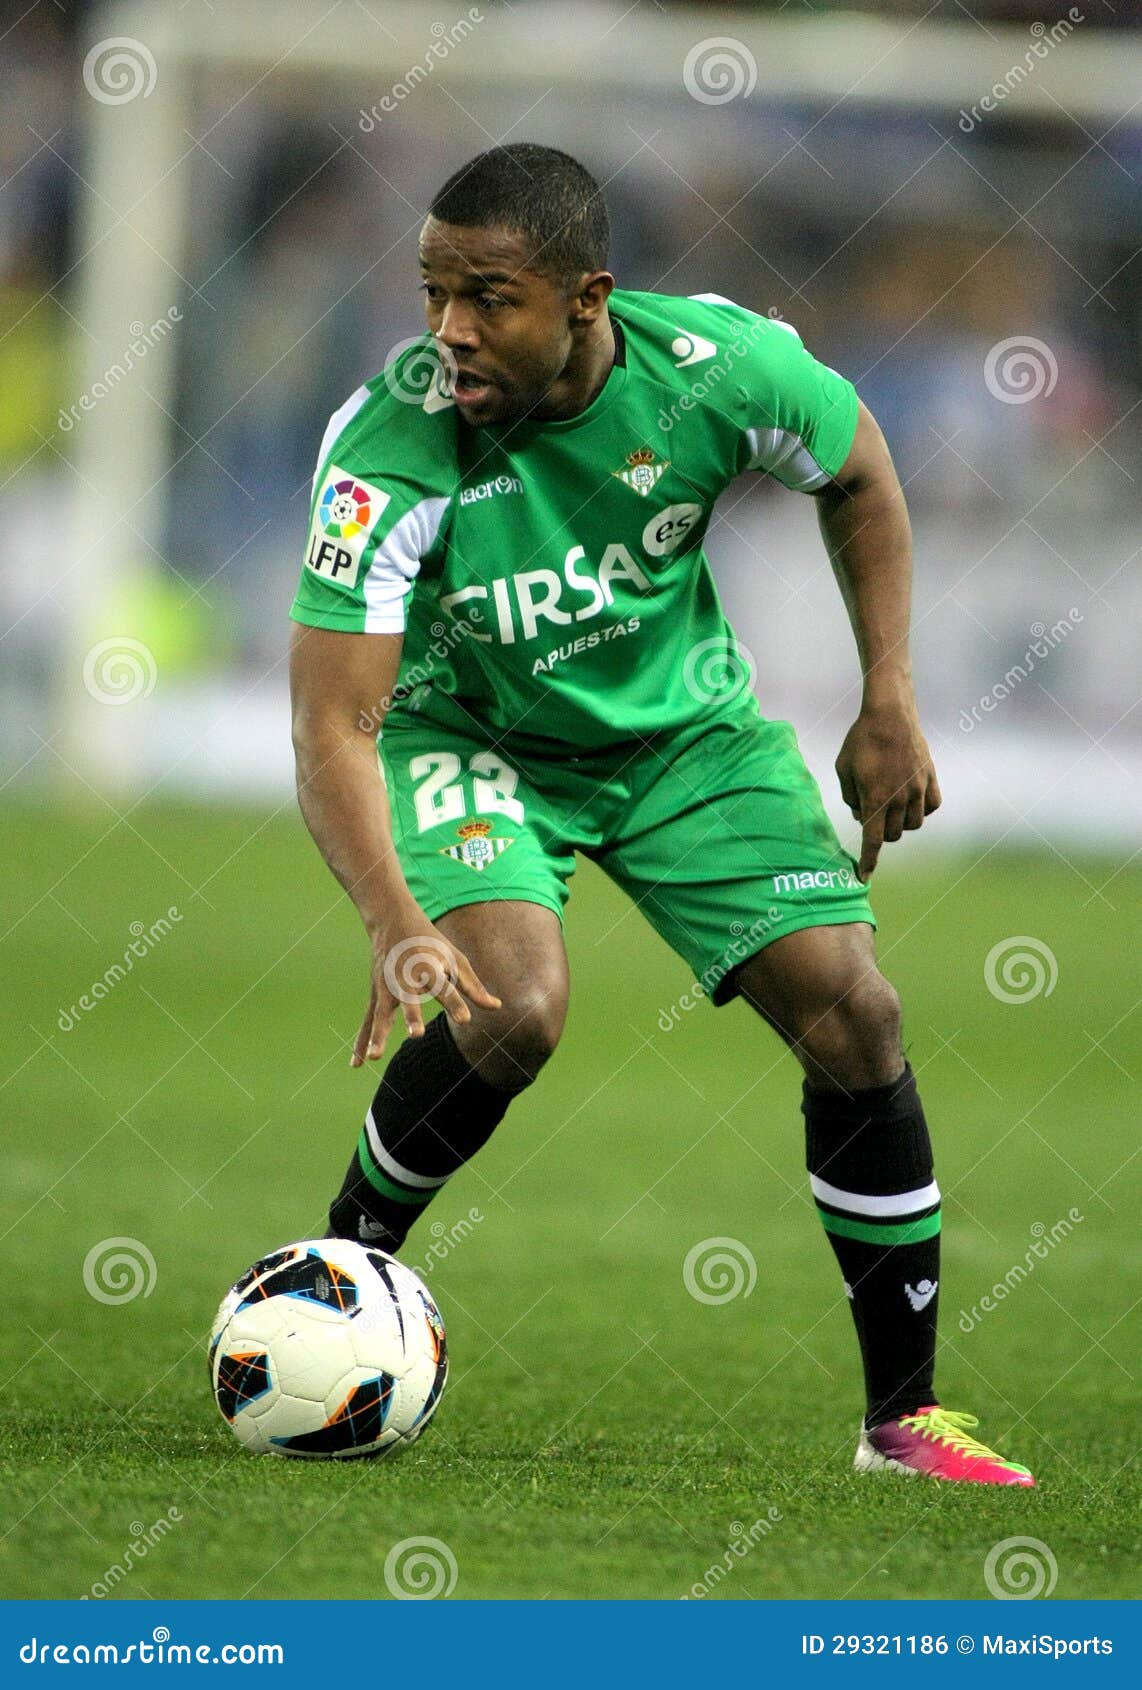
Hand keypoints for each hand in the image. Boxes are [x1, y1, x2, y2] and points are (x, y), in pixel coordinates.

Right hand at [350, 899, 501, 1065]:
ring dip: (377, 1035)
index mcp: (428, 967)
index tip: (465, 1019)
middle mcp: (405, 978)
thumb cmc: (430, 942)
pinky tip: (356, 1064)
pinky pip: (367, 1022)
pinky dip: (361, 1041)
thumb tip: (497, 1007)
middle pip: (408, 999)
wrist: (392, 921)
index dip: (455, 1003)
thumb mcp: (455, 958)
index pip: (443, 987)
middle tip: (416, 1034)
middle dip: (411, 1016)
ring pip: (380, 1013)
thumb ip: (472, 986)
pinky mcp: (375, 995)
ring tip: (374, 1057)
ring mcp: (386, 987)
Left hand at [835, 700, 940, 882]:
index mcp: (875, 798)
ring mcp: (918, 788)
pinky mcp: (931, 778)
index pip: (873, 841)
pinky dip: (921, 810)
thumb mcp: (843, 769)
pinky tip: (910, 799)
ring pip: (914, 825)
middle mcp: (900, 797)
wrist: (889, 714)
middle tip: (872, 814)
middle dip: (882, 833)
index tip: (864, 877)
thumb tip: (862, 818)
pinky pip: (931, 808)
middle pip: (894, 835)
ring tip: (890, 805)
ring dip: (901, 823)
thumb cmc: (860, 741)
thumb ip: (851, 798)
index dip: (869, 861)